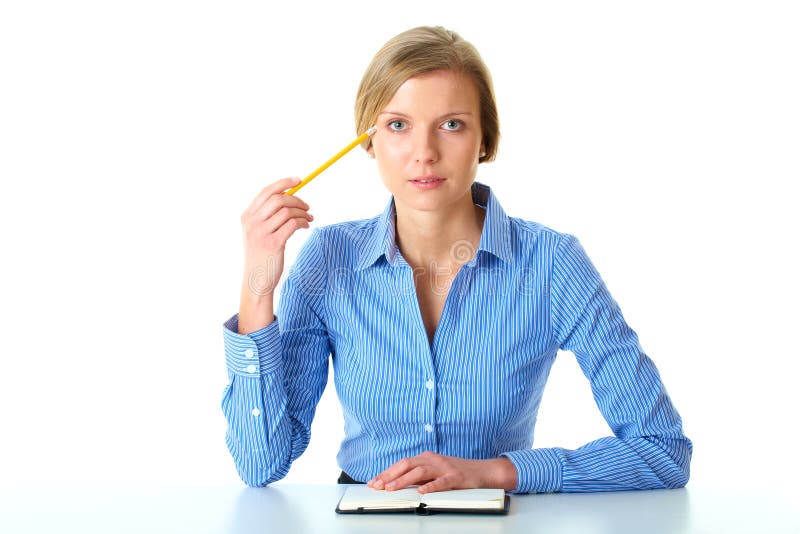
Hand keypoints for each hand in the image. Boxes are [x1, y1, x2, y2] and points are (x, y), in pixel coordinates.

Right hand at [240, 177, 312, 296]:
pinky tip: (306, 225)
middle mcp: (252, 222)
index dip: (283, 183)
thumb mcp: (257, 233)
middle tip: (307, 207)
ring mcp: (261, 233)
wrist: (256, 281)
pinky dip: (303, 222)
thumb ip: (267, 216)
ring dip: (302, 212)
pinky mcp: (273, 243)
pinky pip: (293, 224)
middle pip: (279, 199)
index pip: (266, 192)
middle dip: (297, 200)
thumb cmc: (261, 256)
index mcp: (247, 216)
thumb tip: (290, 197)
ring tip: (309, 218)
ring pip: (287, 211)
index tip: (298, 180)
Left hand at [367, 451, 517, 493]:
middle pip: (407, 464)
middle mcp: (433, 459)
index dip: (386, 472)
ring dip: (404, 480)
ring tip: (392, 488)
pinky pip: (441, 482)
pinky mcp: (456, 477)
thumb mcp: (435, 471)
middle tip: (377, 485)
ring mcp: (444, 467)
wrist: (483, 471)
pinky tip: (422, 491)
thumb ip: (419, 475)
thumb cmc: (457, 473)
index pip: (402, 463)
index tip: (373, 482)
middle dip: (390, 475)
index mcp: (426, 457)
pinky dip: (430, 486)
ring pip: (420, 471)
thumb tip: (396, 484)